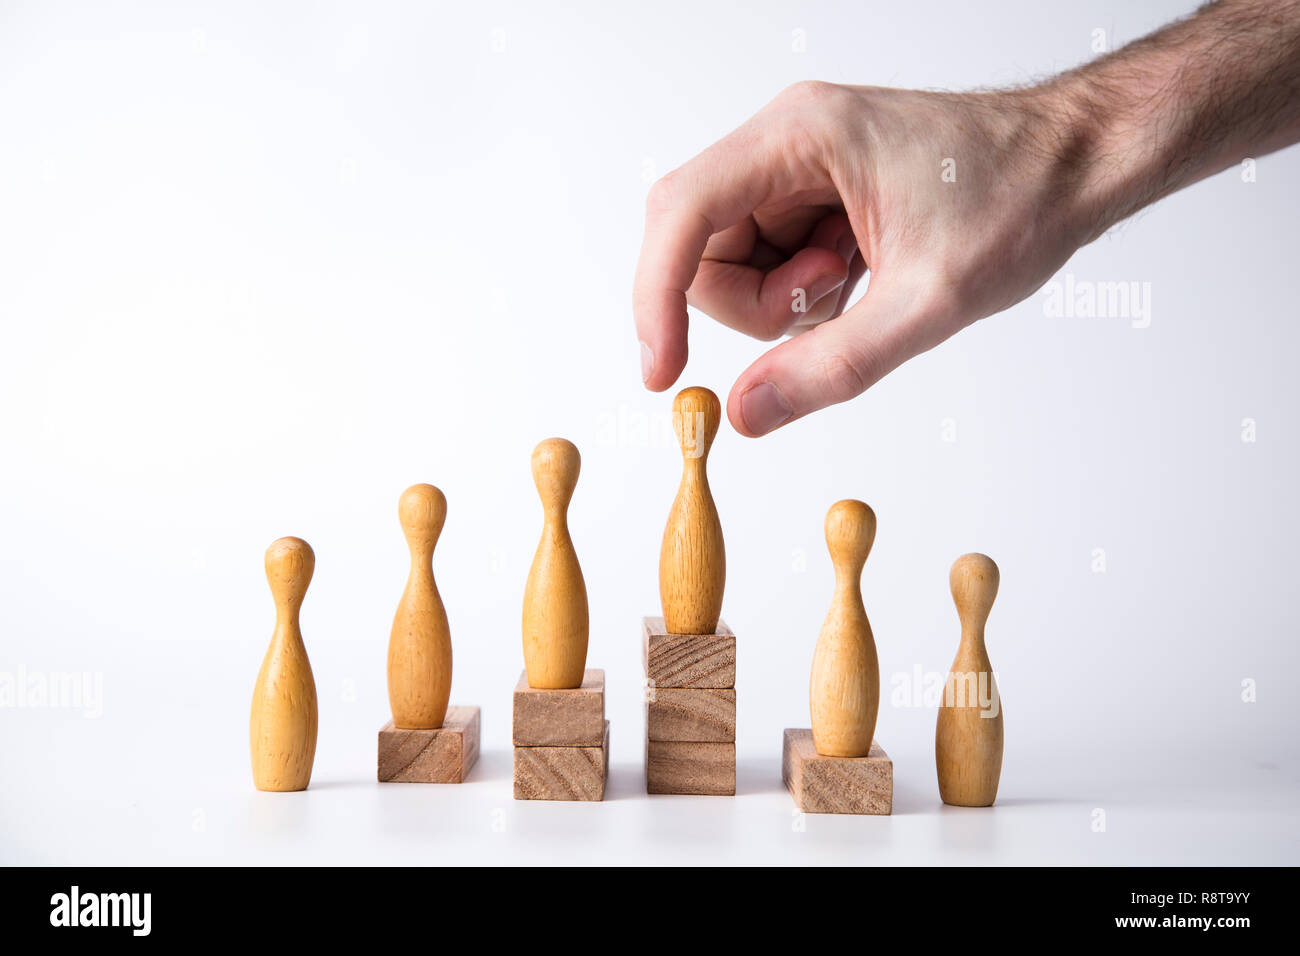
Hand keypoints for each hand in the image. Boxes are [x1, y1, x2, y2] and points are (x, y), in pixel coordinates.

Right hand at [633, 80, 1090, 435]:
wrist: (1079, 160)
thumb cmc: (1022, 197)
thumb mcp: (928, 302)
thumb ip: (831, 366)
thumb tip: (744, 414)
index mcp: (801, 136)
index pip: (683, 213)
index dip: (656, 296)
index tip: (663, 372)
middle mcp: (785, 141)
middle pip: (699, 248)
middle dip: (754, 305)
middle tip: (837, 301)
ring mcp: (795, 167)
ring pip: (731, 264)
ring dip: (784, 301)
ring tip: (864, 279)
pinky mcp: (810, 193)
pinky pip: (766, 262)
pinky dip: (804, 292)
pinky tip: (864, 272)